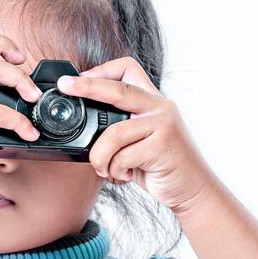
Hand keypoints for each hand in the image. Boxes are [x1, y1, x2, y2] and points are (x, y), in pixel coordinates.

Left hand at [62, 56, 218, 213]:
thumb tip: (84, 123)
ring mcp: (163, 125)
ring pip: (112, 134)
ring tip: (103, 168)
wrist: (192, 188)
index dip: (101, 70)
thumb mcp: (141, 139)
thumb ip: (121, 126)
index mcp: (153, 101)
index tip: (77, 78)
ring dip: (99, 157)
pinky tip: (122, 175)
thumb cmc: (160, 165)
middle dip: (87, 86)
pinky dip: (114, 170)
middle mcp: (160, 107)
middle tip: (65, 85)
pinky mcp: (162, 146)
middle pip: (119, 90)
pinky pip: (122, 156)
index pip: (129, 70)